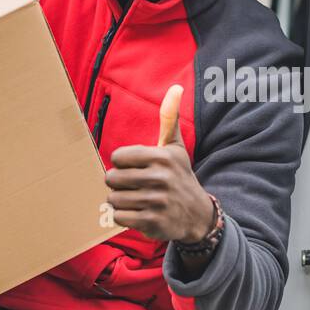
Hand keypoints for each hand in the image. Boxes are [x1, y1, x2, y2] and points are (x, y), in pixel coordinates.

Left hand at [105, 85, 214, 243]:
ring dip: (119, 201)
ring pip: (113, 198)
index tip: (136, 168)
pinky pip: (119, 217)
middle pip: (112, 178)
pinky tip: (137, 213)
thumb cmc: (180, 176)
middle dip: (118, 183)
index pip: (118, 157)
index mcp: (162, 157)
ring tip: (134, 200)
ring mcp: (157, 202)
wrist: (197, 214)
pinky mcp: (152, 222)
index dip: (123, 163)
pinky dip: (124, 217)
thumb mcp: (175, 148)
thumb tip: (176, 88)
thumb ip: (169, 118)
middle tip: (133, 186)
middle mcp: (161, 178)